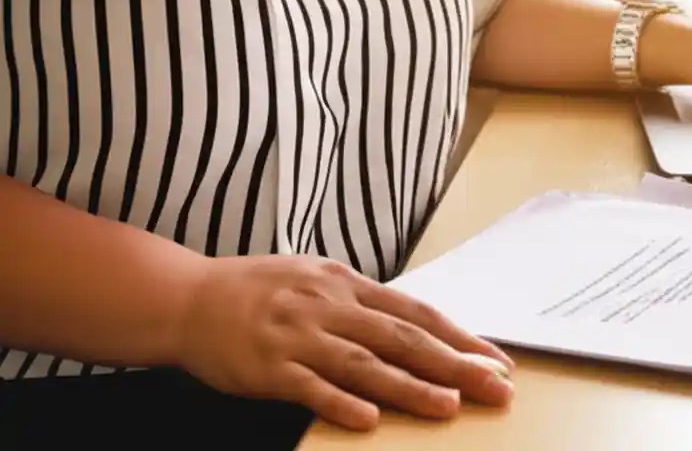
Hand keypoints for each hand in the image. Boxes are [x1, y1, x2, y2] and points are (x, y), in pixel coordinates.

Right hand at [177, 255, 514, 430]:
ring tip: (448, 406)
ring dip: (409, 387)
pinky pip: (309, 388)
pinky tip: (369, 420)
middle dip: (454, 364)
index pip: (417, 312)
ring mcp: (299, 337)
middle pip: (403, 338)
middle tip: (495, 386)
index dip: (460, 337)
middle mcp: (329, 307)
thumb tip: (414, 326)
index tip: (496, 359)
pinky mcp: (267, 367)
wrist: (186, 298)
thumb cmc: (258, 290)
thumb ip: (361, 303)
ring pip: (364, 364)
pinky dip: (340, 403)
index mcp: (347, 284)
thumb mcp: (316, 279)